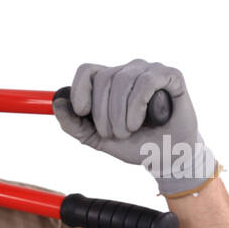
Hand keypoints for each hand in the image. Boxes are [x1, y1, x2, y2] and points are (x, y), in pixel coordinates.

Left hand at [52, 58, 215, 195]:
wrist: (165, 156)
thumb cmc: (134, 144)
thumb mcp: (96, 138)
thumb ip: (74, 124)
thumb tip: (58, 102)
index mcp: (109, 82)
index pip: (86, 71)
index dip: (80, 90)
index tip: (83, 112)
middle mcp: (128, 71)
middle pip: (103, 78)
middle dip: (103, 114)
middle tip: (113, 133)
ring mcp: (149, 71)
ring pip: (123, 80)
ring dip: (120, 115)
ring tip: (128, 131)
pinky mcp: (170, 76)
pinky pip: (146, 82)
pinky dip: (137, 106)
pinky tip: (140, 121)